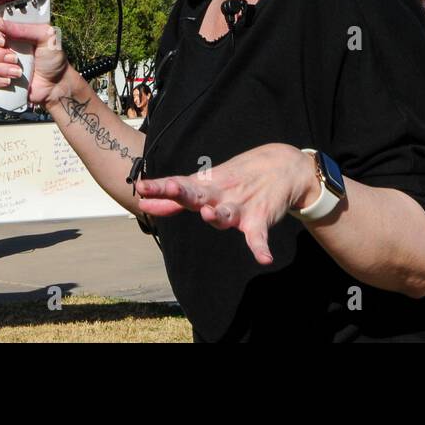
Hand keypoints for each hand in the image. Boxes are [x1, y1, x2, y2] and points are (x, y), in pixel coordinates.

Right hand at [0, 18, 72, 107]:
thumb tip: (1, 22)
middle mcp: (4, 45)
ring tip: (18, 72)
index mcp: (14, 33)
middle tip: (15, 59)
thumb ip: (26, 28)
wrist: (55, 86)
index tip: (2, 40)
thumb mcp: (46, 37)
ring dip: (0, 68)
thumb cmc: (53, 59)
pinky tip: (10, 81)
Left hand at [135, 144, 321, 264]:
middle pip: (198, 195)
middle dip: (183, 193)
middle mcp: (219, 195)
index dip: (160, 188)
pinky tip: (264, 259)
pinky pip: (258, 236)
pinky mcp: (260, 218)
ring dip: (218, 216)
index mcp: (204, 187)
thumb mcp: (205, 185)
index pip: (178, 186)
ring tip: (208, 214)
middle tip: (171, 188)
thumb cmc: (236, 179)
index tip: (142, 188)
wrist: (283, 165)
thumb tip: (145, 205)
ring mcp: (240, 206)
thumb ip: (174, 200)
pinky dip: (261, 247)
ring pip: (226, 214)